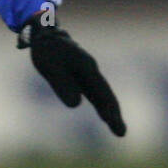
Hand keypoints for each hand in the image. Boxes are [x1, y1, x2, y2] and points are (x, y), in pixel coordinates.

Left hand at [18, 11, 125, 136]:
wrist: (46, 34)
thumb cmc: (46, 50)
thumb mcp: (50, 67)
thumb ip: (61, 84)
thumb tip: (75, 105)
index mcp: (86, 67)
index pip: (99, 91)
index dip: (106, 107)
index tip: (112, 122)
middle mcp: (91, 70)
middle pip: (105, 95)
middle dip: (113, 114)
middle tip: (121, 133)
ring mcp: (88, 73)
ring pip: (102, 94)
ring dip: (110, 111)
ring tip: (119, 130)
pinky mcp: (83, 76)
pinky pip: (96, 92)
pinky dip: (103, 104)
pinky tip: (107, 116)